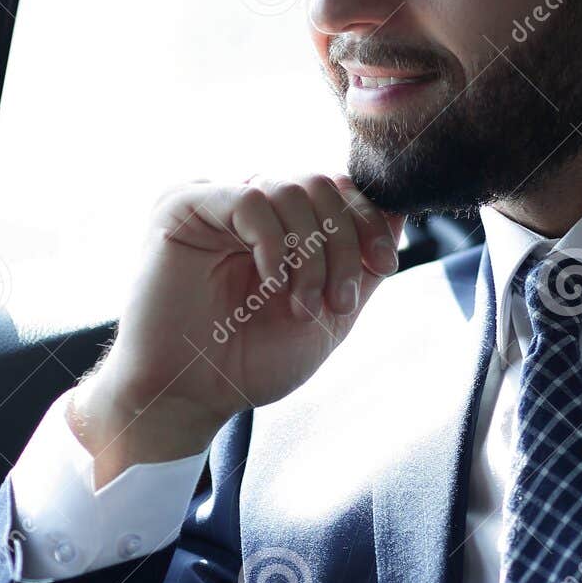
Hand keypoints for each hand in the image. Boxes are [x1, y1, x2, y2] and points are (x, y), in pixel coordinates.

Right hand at [68, 174, 402, 485]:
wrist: (192, 398)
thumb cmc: (250, 362)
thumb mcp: (328, 313)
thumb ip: (360, 264)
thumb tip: (398, 211)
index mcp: (281, 224)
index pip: (339, 189)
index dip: (370, 221)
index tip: (385, 267)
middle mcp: (250, 204)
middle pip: (321, 184)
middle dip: (345, 244)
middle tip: (339, 302)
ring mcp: (216, 202)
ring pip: (291, 190)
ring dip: (313, 254)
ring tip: (303, 307)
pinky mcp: (183, 207)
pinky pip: (249, 201)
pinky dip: (273, 245)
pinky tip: (272, 286)